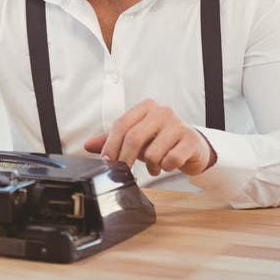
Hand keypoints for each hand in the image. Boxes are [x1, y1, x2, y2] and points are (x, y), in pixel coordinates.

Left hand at [84, 99, 216, 175]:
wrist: (192, 146)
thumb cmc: (160, 140)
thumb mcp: (136, 138)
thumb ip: (113, 140)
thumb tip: (87, 145)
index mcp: (146, 107)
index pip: (121, 124)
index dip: (111, 145)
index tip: (107, 161)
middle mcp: (162, 111)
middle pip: (134, 137)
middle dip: (125, 159)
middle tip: (124, 172)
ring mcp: (178, 124)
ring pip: (153, 153)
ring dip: (150, 166)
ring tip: (155, 165)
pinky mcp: (190, 140)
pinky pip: (171, 160)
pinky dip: (165, 167)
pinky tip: (167, 165)